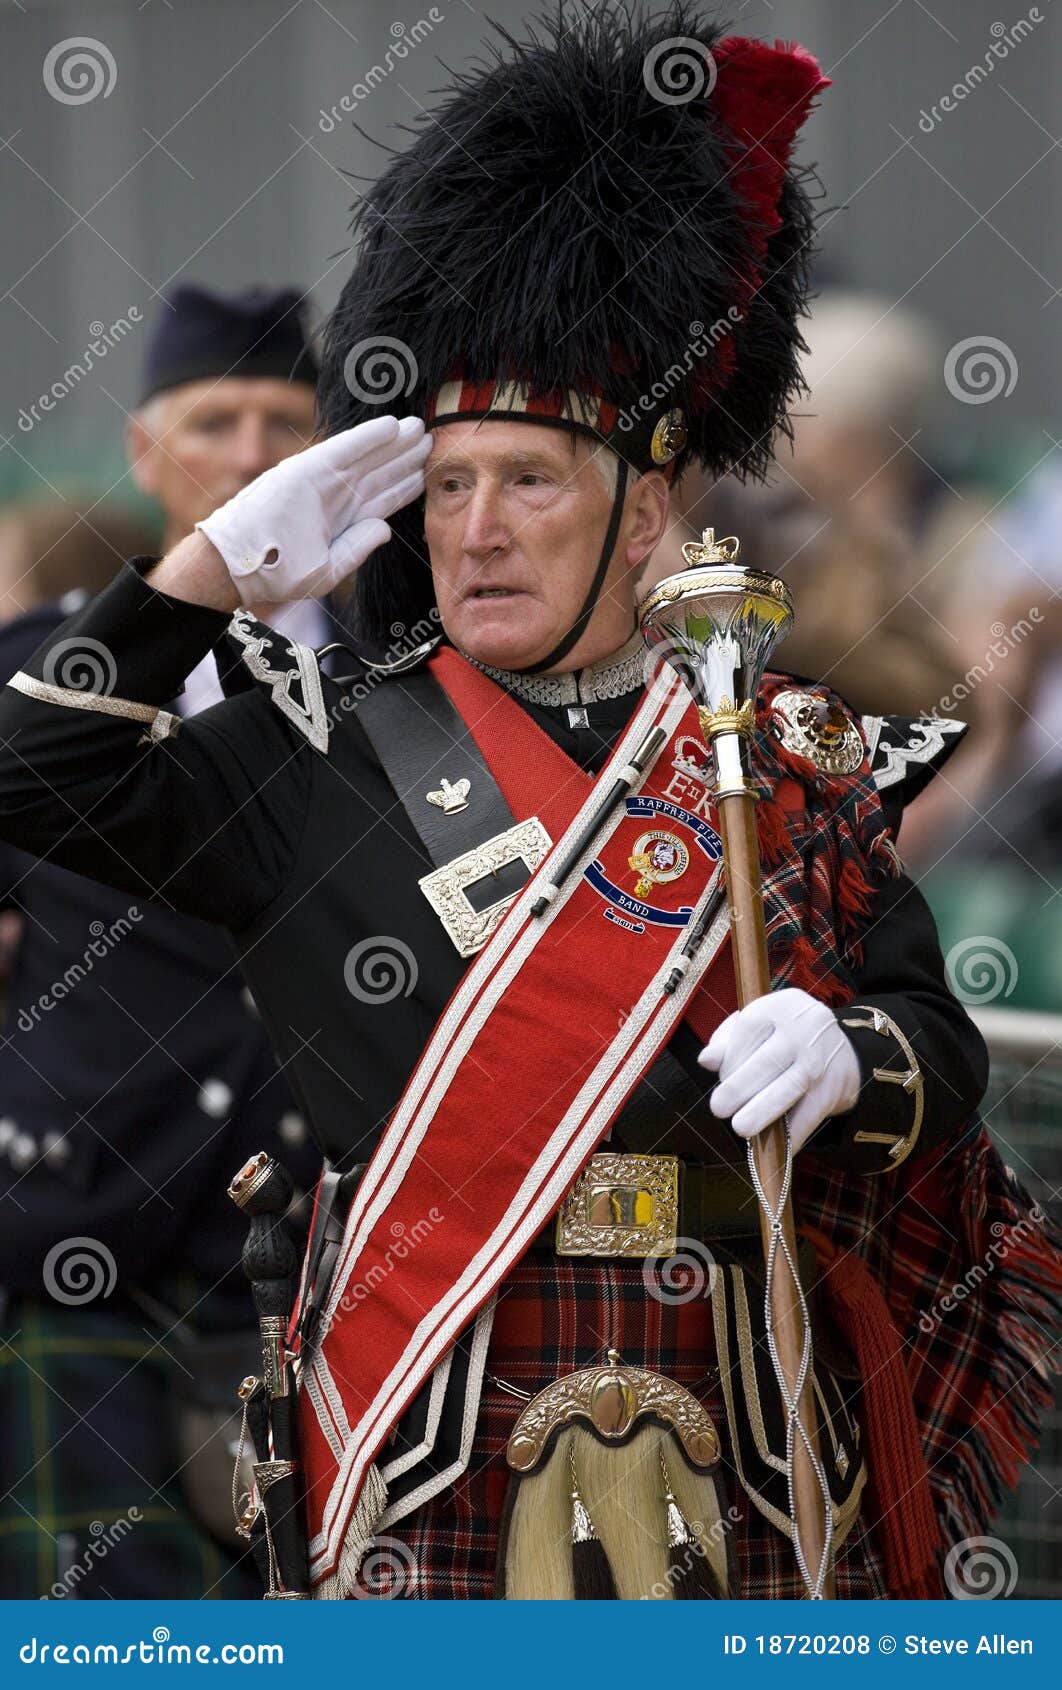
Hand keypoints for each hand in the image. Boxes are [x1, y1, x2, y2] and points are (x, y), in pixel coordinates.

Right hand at [196, 414, 431, 604]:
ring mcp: (319, 482)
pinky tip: (391, 427)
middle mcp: (332, 498)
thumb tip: (386, 528)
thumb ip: (357, 548)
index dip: (403, 485)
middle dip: (404, 457)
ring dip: (394, 443)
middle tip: (433, 438)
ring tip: (420, 428)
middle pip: (377, 474)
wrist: (236, 565)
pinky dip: (366, 438)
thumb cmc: (276, 574)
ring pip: (366, 460)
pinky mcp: (306, 470)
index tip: (426, 472)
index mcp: (340, 522)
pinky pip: (343, 450)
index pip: (380, 500)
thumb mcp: (327, 571)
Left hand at [697, 988, 860, 1151]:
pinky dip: (792, 1136)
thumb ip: (728, 1039)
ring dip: (763, 1112)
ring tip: (741, 1127)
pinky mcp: (832, 1089)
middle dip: (739, 1088)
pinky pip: (809, 1115)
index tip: (721, 1077)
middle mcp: (803, 1031)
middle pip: (768, 1061)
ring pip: (789, 1088)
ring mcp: (820, 1061)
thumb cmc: (783, 1035)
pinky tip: (776, 1149)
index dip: (730, 1056)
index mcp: (780, 1006)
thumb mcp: (759, 1022)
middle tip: (719, 1108)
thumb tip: (706, 1060)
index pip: (749, 1028)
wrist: (840, 1046)